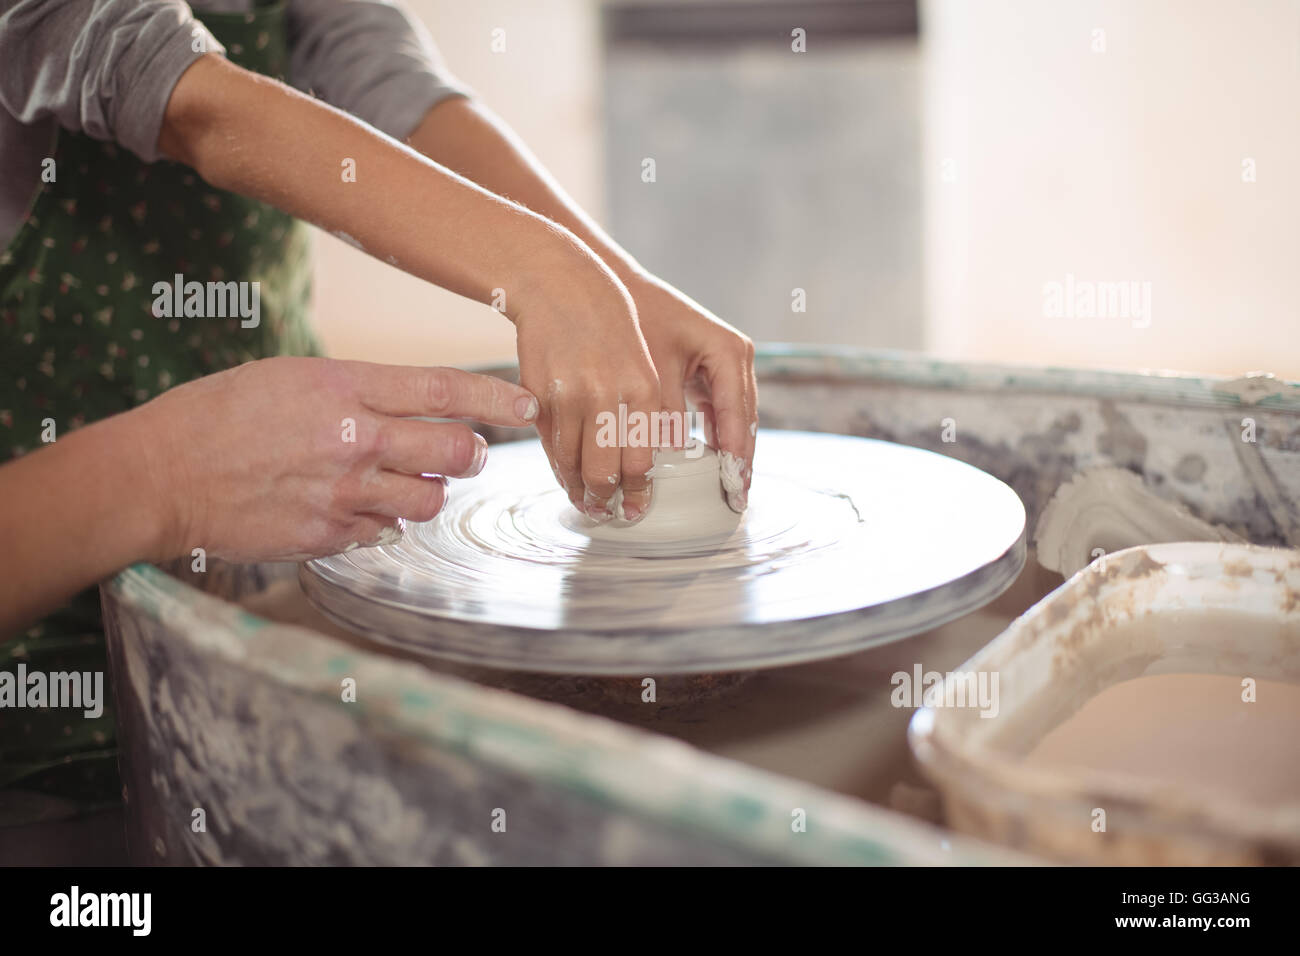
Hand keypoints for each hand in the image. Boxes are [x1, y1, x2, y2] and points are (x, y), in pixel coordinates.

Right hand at [135, 357, 538, 560]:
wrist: (161, 473)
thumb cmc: (222, 415)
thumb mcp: (292, 377)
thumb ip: (357, 392)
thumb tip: (411, 409)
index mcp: (344, 386)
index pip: (443, 389)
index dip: (496, 400)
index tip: (530, 406)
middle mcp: (353, 438)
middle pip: (454, 451)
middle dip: (470, 454)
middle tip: (464, 453)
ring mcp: (343, 492)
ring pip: (429, 501)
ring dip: (428, 492)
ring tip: (400, 483)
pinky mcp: (328, 536)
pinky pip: (385, 532)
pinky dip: (382, 521)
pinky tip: (353, 508)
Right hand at [513, 244, 661, 521]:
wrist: (560, 285)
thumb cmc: (608, 325)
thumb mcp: (641, 363)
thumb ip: (641, 412)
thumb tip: (640, 466)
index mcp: (644, 388)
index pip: (642, 460)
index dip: (637, 492)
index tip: (636, 509)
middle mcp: (608, 395)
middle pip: (606, 471)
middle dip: (608, 500)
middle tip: (609, 513)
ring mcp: (569, 396)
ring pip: (573, 464)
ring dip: (579, 490)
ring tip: (587, 504)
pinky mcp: (538, 395)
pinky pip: (549, 445)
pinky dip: (558, 467)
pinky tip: (565, 477)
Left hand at [627, 273, 757, 510]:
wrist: (616, 288)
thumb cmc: (631, 322)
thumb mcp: (649, 369)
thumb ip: (662, 414)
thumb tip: (672, 461)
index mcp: (729, 352)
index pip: (738, 416)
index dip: (737, 458)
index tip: (735, 491)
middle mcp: (736, 358)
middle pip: (744, 422)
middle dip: (740, 463)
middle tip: (735, 503)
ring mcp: (727, 366)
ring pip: (734, 421)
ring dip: (730, 456)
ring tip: (727, 494)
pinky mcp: (711, 374)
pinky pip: (719, 415)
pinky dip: (715, 441)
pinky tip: (709, 470)